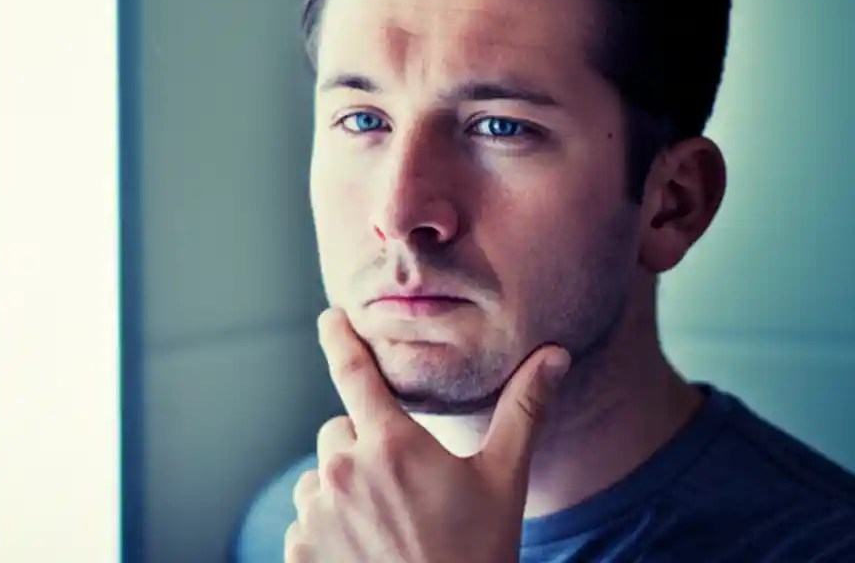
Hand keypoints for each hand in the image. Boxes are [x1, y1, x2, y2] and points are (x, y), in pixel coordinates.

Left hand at [285, 308, 569, 562]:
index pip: (354, 371)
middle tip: (406, 488)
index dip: (340, 338)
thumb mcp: (505, 481)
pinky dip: (327, 531)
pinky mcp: (299, 549)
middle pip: (341, 432)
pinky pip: (306, 520)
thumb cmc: (480, 553)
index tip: (330, 316)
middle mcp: (343, 470)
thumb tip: (555, 354)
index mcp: (391, 444)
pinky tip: (364, 551)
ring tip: (387, 526)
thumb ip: (523, 410)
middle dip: (365, 449)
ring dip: (344, 491)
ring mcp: (317, 511)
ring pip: (321, 478)